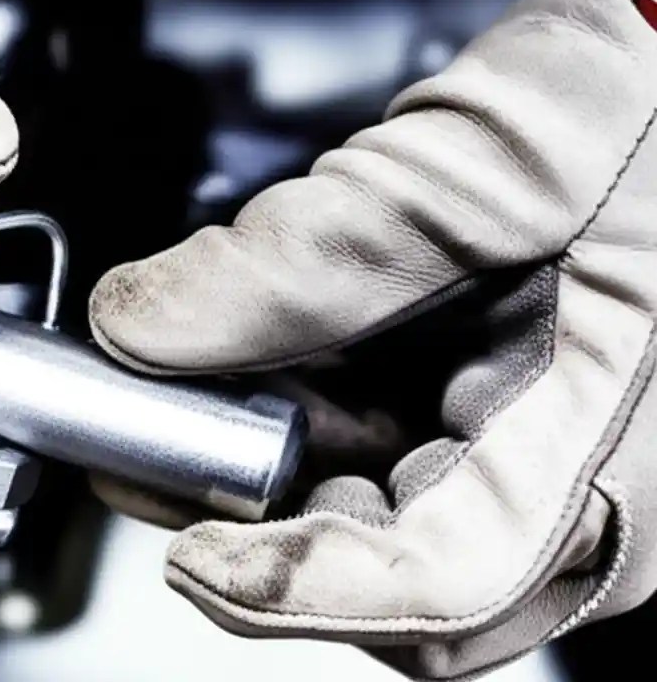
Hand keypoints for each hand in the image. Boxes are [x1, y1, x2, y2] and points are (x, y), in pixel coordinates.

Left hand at [88, 0, 656, 677]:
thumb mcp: (474, 168)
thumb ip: (295, 260)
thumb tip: (144, 327)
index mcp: (612, 451)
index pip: (436, 586)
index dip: (289, 585)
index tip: (185, 550)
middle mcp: (592, 491)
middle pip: (387, 569)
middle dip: (253, 504)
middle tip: (151, 439)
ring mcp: (552, 467)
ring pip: (376, 516)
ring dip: (269, 454)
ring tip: (187, 383)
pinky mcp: (514, 429)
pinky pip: (394, 460)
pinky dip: (311, 418)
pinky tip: (259, 362)